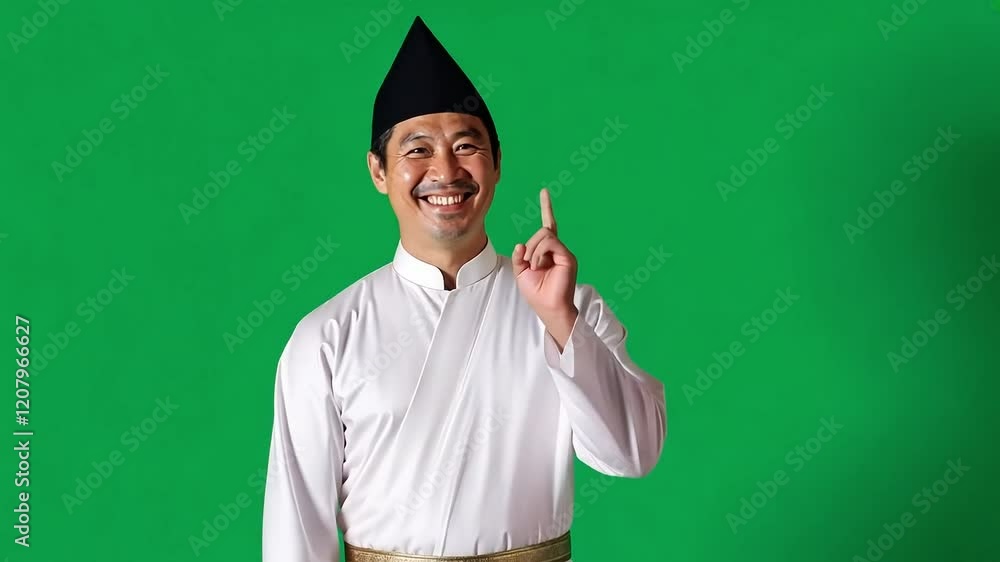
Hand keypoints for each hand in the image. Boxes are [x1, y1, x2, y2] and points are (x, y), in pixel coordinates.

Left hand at [513, 189, 578, 346]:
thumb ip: (520, 257)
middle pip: (542, 231)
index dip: (547, 208)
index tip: (545, 192)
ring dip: (533, 250)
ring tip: (533, 266)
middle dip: (530, 246)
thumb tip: (521, 244)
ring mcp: (564, 253)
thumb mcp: (521, 273)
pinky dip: (539, 253)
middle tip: (528, 263)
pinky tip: (538, 265)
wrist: (548, 308)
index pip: (548, 225)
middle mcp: (558, 250)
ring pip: (545, 235)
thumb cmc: (536, 293)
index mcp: (547, 252)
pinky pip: (550, 243)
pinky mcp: (567, 257)